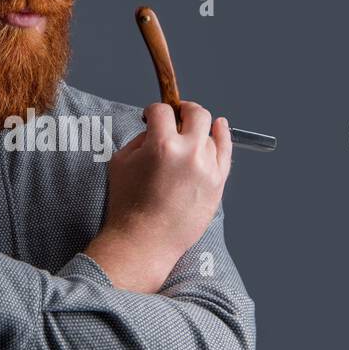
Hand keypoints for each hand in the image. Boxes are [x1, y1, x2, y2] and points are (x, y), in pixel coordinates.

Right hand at [85, 101, 231, 292]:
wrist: (145, 240)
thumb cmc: (128, 204)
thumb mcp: (121, 162)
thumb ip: (140, 139)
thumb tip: (156, 129)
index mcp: (161, 145)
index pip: (162, 111)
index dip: (153, 111)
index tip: (151, 117)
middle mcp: (189, 153)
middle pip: (197, 113)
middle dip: (184, 109)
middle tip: (176, 114)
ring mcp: (207, 168)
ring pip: (211, 133)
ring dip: (197, 131)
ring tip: (188, 137)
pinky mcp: (218, 183)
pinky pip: (226, 151)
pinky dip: (223, 136)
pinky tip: (220, 127)